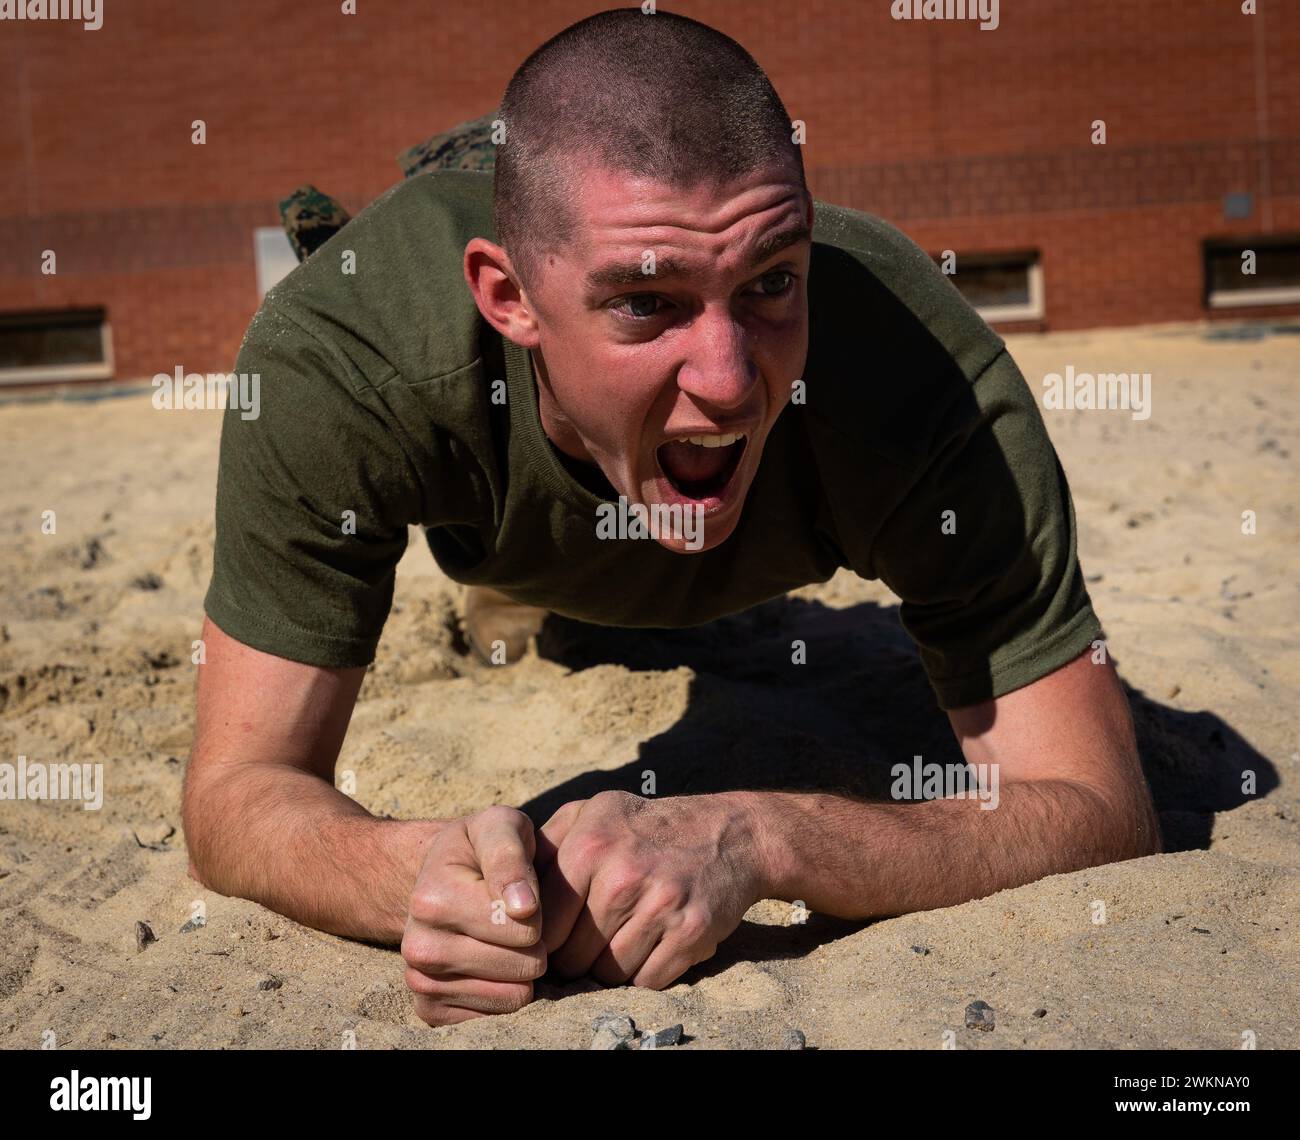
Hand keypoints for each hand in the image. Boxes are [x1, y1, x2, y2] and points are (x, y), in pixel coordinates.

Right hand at [402, 805, 559, 1025]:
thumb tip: (523, 906)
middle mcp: (417, 946)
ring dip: (522, 968)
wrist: (443, 875)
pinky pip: (494, 1018)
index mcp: (430, 899)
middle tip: (516, 917)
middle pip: (521, 966)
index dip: (536, 908)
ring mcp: (420, 981)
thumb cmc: (481, 847)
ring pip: (512, 996)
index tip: (521, 889)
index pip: (522, 927)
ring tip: (506, 937)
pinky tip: (493, 964)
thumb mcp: (499, 826)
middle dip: (534, 942)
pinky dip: (504, 994)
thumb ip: (510, 856)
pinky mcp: (429, 1009)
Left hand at [538, 791, 766, 988]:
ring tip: (618, 942)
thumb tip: (501, 890)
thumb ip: (545, 845)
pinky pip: (647, 981)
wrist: (729, 834)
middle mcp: (623, 874)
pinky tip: (649, 947)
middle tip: (587, 945)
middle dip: (574, 959)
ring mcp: (661, 905)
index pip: (543, 923)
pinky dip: (644, 974)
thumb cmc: (645, 826)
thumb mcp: (593, 812)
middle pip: (572, 956)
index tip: (551, 940)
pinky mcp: (692, 932)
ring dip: (609, 969)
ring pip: (608, 974)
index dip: (543, 939)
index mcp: (590, 845)